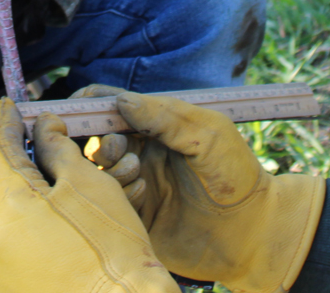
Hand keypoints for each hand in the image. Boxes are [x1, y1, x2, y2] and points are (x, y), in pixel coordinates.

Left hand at [0, 98, 178, 292]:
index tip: (10, 104)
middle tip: (18, 131)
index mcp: (7, 203)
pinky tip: (46, 213)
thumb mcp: (87, 184)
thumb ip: (57, 147)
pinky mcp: (8, 283)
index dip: (1, 119)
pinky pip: (5, 239)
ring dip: (10, 186)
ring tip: (40, 172)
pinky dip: (19, 218)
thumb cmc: (111, 247)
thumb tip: (43, 126)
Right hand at [75, 85, 325, 292]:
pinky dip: (119, 192)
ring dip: (111, 166)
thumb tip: (120, 100)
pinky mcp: (136, 216)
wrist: (251, 229)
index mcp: (157, 125)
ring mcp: (137, 184)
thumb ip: (164, 115)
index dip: (91, 105)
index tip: (78, 108)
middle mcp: (143, 152)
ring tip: (138, 173)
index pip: (113, 106)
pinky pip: (110, 201)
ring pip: (99, 170)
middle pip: (98, 138)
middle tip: (118, 147)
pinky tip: (144, 194)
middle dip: (101, 139)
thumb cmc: (236, 174)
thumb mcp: (207, 133)